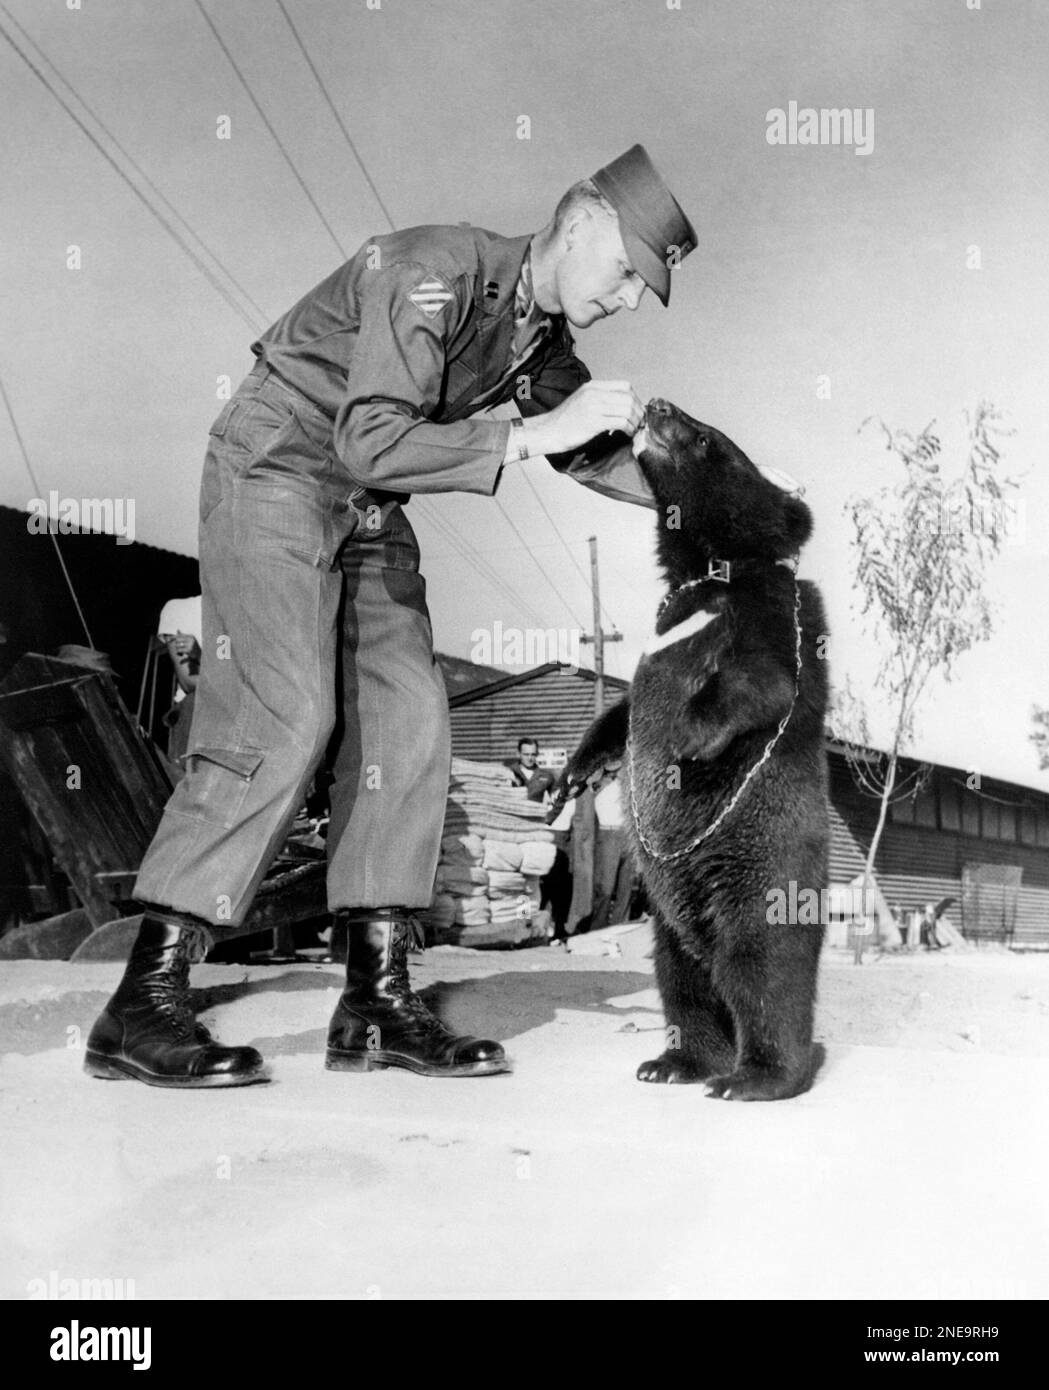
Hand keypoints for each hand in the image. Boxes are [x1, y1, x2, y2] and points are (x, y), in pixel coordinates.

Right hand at [523, 381, 644, 456]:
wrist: (549, 431)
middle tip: (640, 422)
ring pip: (627, 410)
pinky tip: (628, 434)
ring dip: (635, 422)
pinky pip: (621, 422)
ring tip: (634, 430)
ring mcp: (594, 407)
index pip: (624, 386)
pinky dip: (629, 429)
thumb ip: (600, 398)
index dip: (635, 398)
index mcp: (593, 386)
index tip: (637, 411)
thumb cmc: (565, 421)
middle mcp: (594, 393)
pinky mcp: (594, 422)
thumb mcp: (582, 400)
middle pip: (629, 398)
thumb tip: (621, 405)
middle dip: (639, 411)